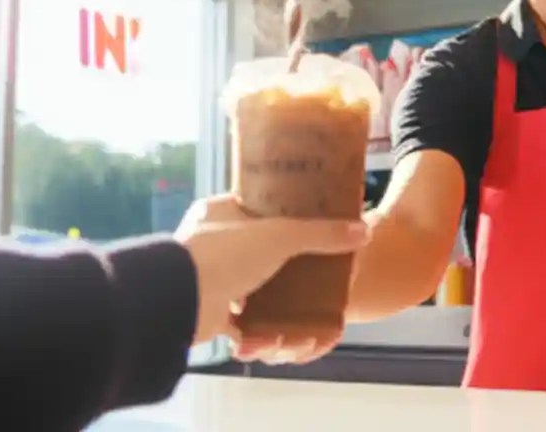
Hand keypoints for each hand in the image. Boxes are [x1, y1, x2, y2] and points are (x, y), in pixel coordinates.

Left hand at [175, 194, 368, 345]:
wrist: (182, 302)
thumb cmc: (225, 255)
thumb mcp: (280, 236)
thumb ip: (321, 235)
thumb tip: (363, 232)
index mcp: (218, 212)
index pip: (254, 207)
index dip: (281, 215)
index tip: (308, 226)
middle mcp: (209, 243)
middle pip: (257, 253)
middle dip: (285, 272)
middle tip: (313, 277)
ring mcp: (208, 279)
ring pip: (250, 291)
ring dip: (275, 309)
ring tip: (299, 322)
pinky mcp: (209, 312)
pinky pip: (241, 323)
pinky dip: (259, 333)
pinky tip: (276, 338)